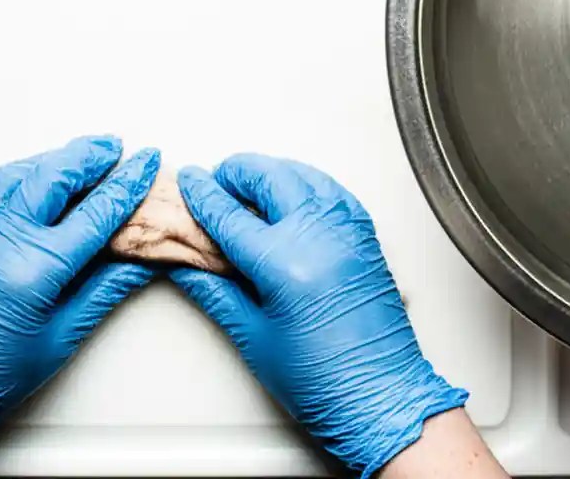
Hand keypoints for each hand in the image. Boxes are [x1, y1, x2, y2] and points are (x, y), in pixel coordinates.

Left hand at [0, 135, 160, 454]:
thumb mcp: (63, 333)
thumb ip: (106, 285)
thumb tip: (143, 255)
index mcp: (35, 267)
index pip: (98, 210)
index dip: (129, 182)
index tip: (147, 163)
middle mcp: (1, 233)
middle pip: (60, 172)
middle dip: (94, 155)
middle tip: (117, 149)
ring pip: (28, 166)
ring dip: (60, 160)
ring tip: (87, 160)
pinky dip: (26, 170)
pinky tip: (42, 176)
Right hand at [171, 155, 468, 476]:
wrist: (381, 395)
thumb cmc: (324, 380)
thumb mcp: (253, 336)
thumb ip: (215, 291)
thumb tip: (188, 265)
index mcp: (285, 264)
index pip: (230, 213)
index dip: (203, 194)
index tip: (189, 182)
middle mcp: (320, 237)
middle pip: (268, 177)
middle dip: (236, 174)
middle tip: (216, 187)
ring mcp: (347, 231)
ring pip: (302, 173)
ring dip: (270, 173)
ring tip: (249, 192)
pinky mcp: (366, 235)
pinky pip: (330, 189)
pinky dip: (303, 183)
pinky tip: (289, 198)